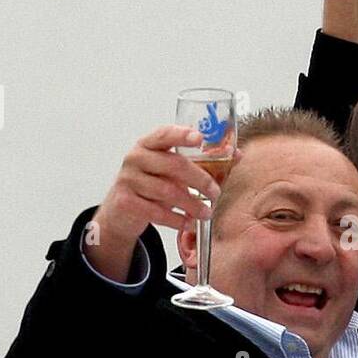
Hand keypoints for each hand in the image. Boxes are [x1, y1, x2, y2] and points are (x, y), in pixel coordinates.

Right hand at [88, 126, 232, 280]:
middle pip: (173, 165)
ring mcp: (129, 180)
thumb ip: (201, 161)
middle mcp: (136, 158)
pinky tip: (188, 223)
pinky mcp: (126, 202)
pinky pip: (157, 211)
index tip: (199, 138)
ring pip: (168, 191)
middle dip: (200, 180)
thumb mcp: (172, 170)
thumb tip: (236, 154)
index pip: (165, 134)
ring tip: (206, 213)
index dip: (182, 135)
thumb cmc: (152, 184)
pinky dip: (177, 220)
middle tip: (216, 192)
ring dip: (192, 204)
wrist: (121, 210)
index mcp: (148, 144)